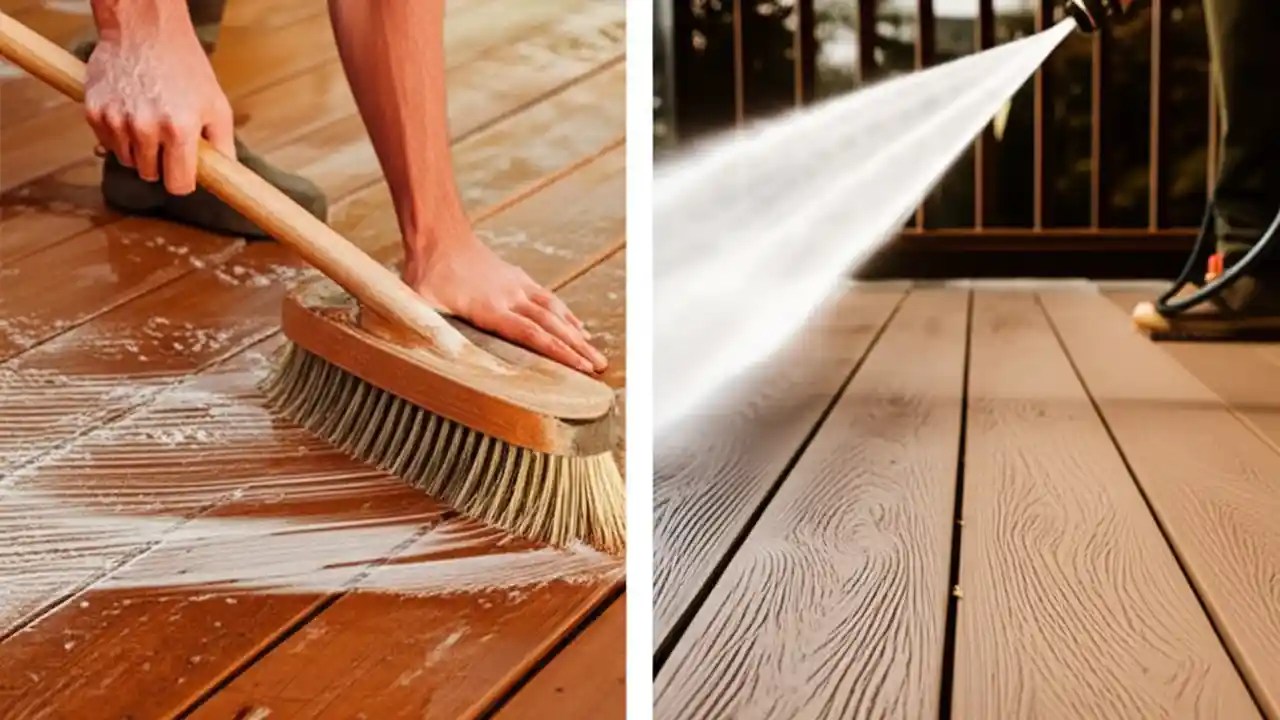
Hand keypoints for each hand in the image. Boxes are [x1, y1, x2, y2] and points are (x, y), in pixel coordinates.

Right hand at [83, 11, 233, 195]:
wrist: (145, 30)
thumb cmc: (185, 67)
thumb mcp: (216, 105)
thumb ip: (222, 146)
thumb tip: (225, 176)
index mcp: (180, 130)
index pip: (178, 185)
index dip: (183, 181)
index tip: (184, 172)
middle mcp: (146, 128)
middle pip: (151, 175)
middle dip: (161, 163)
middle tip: (167, 138)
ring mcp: (117, 121)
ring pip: (128, 161)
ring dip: (139, 150)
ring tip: (149, 121)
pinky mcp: (94, 112)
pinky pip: (107, 144)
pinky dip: (118, 135)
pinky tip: (130, 112)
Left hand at [403, 237, 607, 374]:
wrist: (439, 236)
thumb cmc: (427, 275)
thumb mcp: (421, 306)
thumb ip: (428, 331)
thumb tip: (426, 355)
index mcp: (491, 309)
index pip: (533, 334)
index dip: (559, 352)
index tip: (581, 367)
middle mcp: (510, 297)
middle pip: (552, 325)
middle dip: (577, 347)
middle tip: (600, 366)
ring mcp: (516, 285)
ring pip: (554, 310)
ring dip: (576, 332)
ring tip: (593, 350)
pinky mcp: (517, 278)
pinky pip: (548, 297)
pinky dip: (565, 313)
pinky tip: (575, 324)